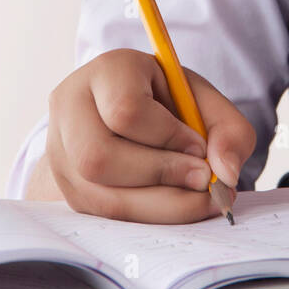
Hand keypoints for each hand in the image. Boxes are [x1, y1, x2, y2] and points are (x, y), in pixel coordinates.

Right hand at [29, 48, 255, 222]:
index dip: (168, 136)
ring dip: (158, 205)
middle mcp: (71, 106)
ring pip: (99, 195)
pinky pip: (102, 216)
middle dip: (160, 176)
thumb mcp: (204, 101)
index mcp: (107, 70)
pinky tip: (174, 206)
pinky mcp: (65, 187)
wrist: (130, 117)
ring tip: (196, 197)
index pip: (125, 111)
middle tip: (202, 179)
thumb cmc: (168, 104)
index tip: (199, 146)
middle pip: (98, 158)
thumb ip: (229, 130)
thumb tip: (226, 173)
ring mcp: (59, 150)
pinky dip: (147, 217)